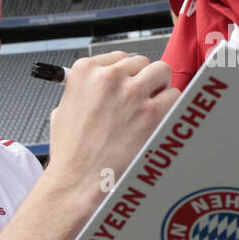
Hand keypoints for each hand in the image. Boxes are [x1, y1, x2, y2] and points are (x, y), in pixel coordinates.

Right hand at [46, 52, 177, 194]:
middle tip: (143, 99)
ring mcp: (132, 93)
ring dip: (159, 89)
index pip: (118, 58)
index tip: (129, 84)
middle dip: (144, 80)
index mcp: (85, 72)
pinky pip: (174, 95)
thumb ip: (84, 92)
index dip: (127, 74)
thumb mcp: (64, 112)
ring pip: (161, 72)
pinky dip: (171, 106)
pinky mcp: (152, 112)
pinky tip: (159, 120)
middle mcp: (109, 77)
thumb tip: (100, 86)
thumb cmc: (72, 154)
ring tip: (152, 108)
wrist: (79, 181)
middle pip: (142, 63)